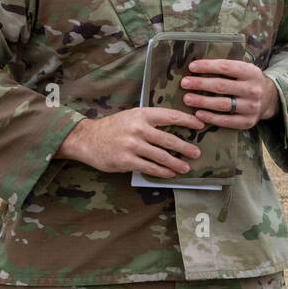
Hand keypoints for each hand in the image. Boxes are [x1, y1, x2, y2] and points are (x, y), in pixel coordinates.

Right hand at [56, 107, 204, 178]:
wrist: (87, 139)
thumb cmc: (114, 127)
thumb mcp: (132, 116)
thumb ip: (151, 120)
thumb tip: (176, 128)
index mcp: (142, 114)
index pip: (171, 116)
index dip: (188, 121)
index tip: (201, 125)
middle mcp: (138, 128)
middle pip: (169, 139)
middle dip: (186, 147)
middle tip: (197, 153)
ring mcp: (132, 145)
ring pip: (161, 156)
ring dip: (176, 163)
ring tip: (186, 167)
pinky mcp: (126, 161)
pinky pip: (149, 168)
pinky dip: (162, 172)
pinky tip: (170, 174)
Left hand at [181, 59, 279, 129]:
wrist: (269, 99)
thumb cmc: (247, 81)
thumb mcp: (244, 69)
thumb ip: (226, 68)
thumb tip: (196, 66)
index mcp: (251, 72)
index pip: (226, 67)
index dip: (207, 66)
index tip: (191, 67)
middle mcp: (253, 89)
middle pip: (221, 86)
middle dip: (200, 84)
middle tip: (184, 83)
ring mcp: (251, 107)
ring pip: (222, 104)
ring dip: (202, 101)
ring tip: (187, 98)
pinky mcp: (247, 121)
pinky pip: (226, 120)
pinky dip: (210, 117)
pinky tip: (198, 114)